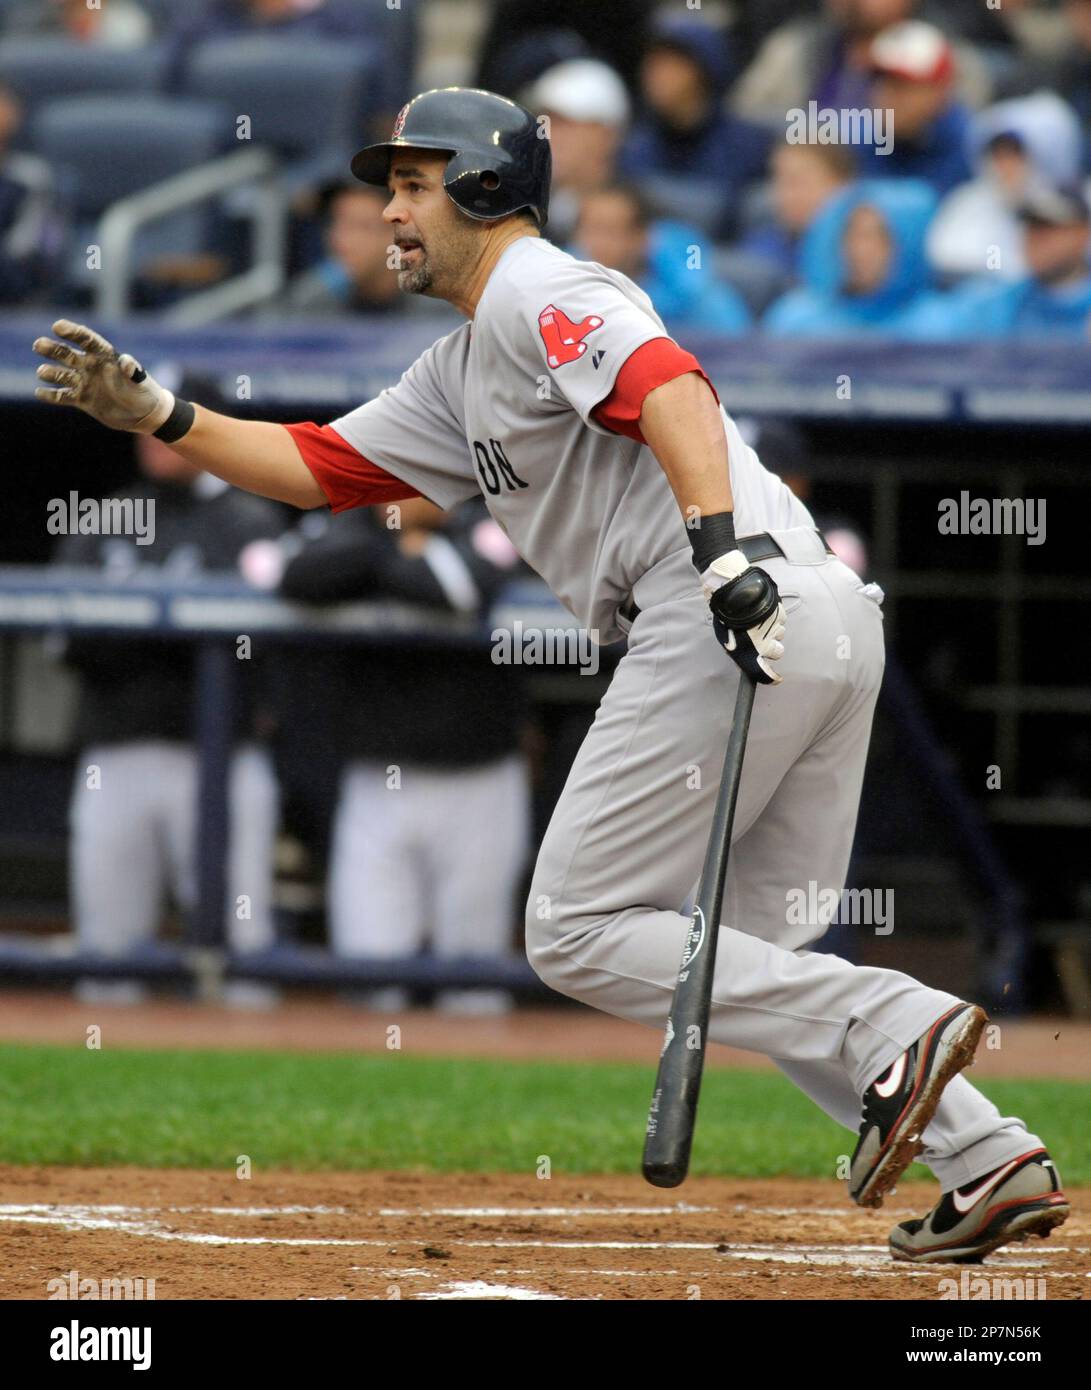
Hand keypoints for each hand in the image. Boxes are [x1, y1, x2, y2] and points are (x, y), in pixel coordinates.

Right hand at [33, 320, 174, 432]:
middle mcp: (91, 366)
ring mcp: (85, 382)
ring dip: (50, 372)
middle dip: (52, 348)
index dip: (72, 331)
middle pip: (67, 354)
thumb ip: (134, 371)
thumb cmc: (145, 393)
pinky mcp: (82, 399)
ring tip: (42, 372)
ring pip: (61, 374)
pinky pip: (63, 395)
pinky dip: (51, 395)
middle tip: (38, 345)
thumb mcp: (142, 382)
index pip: (86, 339)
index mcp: (104, 356)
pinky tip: (40, 392)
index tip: (57, 326)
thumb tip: (126, 361)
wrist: (144, 415)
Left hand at [701, 549, 785, 685]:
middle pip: (778, 652)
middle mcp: (766, 643)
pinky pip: (782, 620)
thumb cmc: (726, 615)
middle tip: (762, 640)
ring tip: (759, 621)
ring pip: (780, 634)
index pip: (765, 674)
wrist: (734, 591)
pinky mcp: (780, 613)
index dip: (771, 678)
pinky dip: (775, 618)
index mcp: (751, 652)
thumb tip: (744, 663)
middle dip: (772, 649)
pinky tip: (765, 612)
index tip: (775, 679)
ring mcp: (775, 627)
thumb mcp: (725, 638)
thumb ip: (737, 652)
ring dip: (772, 631)